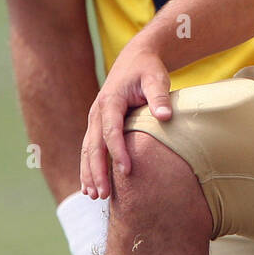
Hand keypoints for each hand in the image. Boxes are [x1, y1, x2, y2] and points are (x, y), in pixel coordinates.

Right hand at [80, 45, 172, 198]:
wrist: (135, 59)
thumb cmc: (148, 69)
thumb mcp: (156, 78)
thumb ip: (160, 96)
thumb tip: (165, 116)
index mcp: (111, 101)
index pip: (112, 131)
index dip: (118, 152)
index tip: (127, 171)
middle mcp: (97, 111)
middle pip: (94, 145)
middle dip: (96, 170)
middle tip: (102, 194)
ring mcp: (94, 118)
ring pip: (87, 149)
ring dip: (89, 172)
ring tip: (94, 195)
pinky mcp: (97, 124)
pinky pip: (89, 148)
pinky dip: (88, 166)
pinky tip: (90, 185)